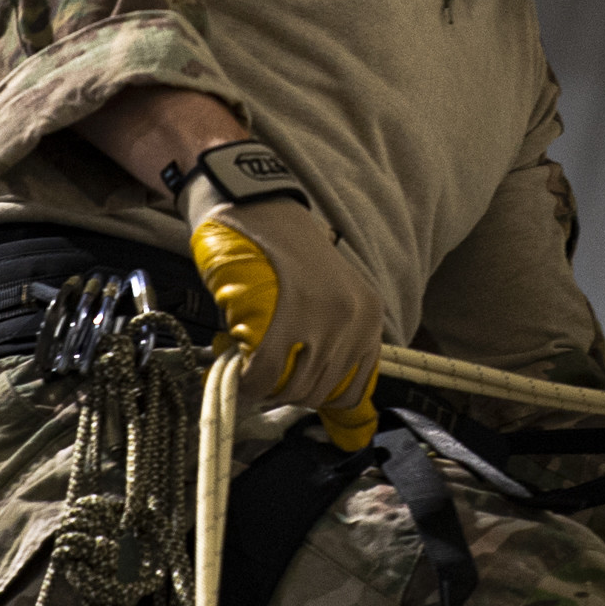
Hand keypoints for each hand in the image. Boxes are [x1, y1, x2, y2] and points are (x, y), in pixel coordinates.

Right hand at [184, 167, 384, 451]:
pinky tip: (235, 365)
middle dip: (285, 393)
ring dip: (265, 387)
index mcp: (369, 316)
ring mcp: (320, 319)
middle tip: (261, 373)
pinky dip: (245, 381)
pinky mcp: (283, 318)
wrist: (256, 206)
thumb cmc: (285, 253)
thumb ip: (333, 340)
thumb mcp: (328, 296)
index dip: (319, 399)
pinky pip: (264, 375)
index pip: (355, 389)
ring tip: (247, 362)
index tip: (292, 391)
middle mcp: (353, 319)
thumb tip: (317, 394)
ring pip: (293, 388)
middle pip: (319, 392)